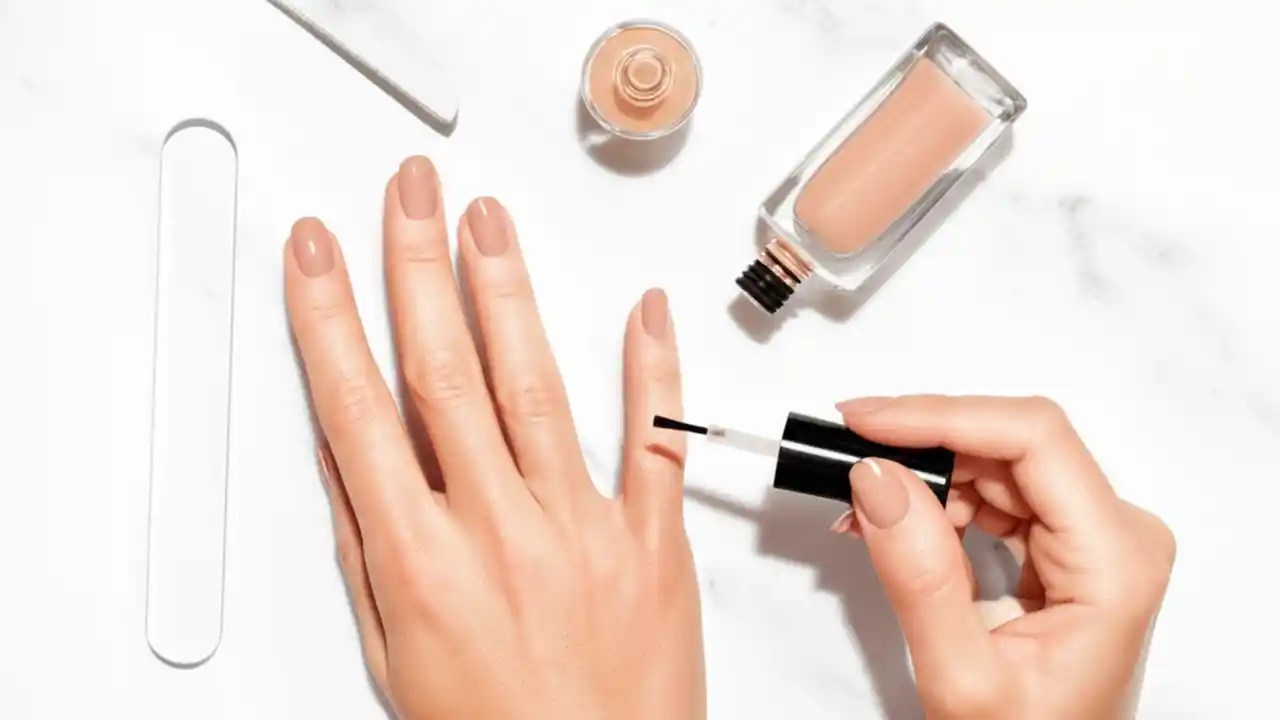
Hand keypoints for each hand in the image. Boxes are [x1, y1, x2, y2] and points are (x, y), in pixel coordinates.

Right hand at [284, 156, 704, 719]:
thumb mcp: (395, 655)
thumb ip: (366, 548)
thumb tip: (342, 454)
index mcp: (422, 563)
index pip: (358, 412)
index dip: (330, 320)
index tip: (316, 254)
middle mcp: (499, 533)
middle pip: (445, 374)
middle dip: (417, 268)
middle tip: (410, 193)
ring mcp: (582, 531)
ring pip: (536, 387)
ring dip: (506, 292)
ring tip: (488, 221)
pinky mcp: (653, 544)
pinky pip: (654, 441)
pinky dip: (653, 370)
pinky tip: (644, 309)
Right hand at [833, 396, 1174, 718]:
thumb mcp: (963, 678)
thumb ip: (920, 577)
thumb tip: (876, 477)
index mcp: (1116, 562)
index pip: (1033, 439)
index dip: (941, 415)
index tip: (864, 421)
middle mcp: (1120, 536)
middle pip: (1013, 445)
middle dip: (922, 446)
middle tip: (844, 462)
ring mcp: (1097, 538)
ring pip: (999, 463)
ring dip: (923, 476)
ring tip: (862, 513)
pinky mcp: (1069, 546)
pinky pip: (998, 494)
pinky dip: (938, 501)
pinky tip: (897, 525)